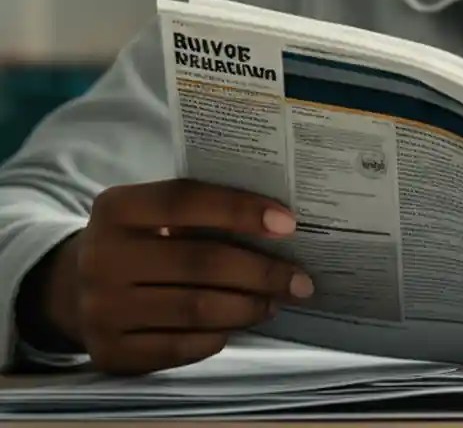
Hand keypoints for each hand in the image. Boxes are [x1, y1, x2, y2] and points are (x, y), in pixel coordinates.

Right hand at [37, 180, 312, 374]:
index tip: (289, 224)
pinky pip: (182, 346)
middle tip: (301, 280)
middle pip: (200, 262)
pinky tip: (238, 324)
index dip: (240, 211)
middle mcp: (101, 258)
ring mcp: (101, 308)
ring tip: (276, 301)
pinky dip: (220, 335)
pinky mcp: (111, 351)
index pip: (184, 201)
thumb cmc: (140, 242)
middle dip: (261, 272)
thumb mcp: (151, 215)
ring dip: (249, 306)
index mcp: (116, 209)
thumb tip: (280, 225)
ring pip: (197, 309)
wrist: (72, 290)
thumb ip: (200, 212)